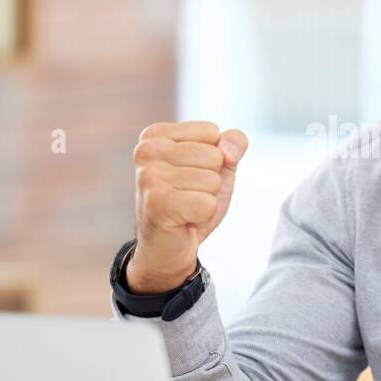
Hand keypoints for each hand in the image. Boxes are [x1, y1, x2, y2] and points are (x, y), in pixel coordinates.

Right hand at [128, 121, 247, 292]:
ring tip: (185, 208)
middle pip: (214, 156)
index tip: (190, 177)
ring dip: (206, 200)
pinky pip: (208, 203)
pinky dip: (203, 216)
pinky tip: (184, 221)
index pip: (212, 132)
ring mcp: (149, 177)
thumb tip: (228, 152)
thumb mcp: (219, 166)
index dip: (213, 159)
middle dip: (211, 182)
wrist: (168, 248)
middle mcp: (146, 151)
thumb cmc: (191, 202)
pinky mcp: (158, 203)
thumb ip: (233, 143)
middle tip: (188, 197)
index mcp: (155, 135)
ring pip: (213, 181)